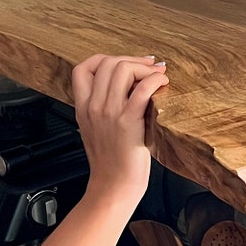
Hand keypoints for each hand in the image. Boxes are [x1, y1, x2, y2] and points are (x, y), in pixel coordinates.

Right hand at [71, 54, 166, 202]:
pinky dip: (155, 80)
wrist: (113, 187)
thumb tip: (130, 82)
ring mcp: (109, 113)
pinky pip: (142, 89)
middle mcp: (94, 106)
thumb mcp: (96, 127)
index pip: (83, 68)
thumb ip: (104, 104)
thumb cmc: (111, 160)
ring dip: (145, 68)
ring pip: (123, 69)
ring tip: (158, 77)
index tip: (125, 63)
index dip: (105, 59)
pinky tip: (163, 85)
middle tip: (149, 68)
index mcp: (84, 107)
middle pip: (108, 63)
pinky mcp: (128, 122)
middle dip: (132, 60)